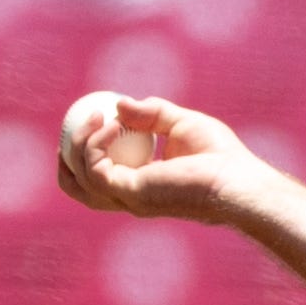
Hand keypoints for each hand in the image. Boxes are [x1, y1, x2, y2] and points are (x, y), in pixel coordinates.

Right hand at [55, 94, 276, 226]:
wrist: (238, 180)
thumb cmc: (222, 157)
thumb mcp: (182, 123)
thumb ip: (152, 114)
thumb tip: (119, 104)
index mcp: (142, 186)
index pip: (101, 178)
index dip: (86, 153)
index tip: (88, 121)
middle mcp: (131, 198)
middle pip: (79, 188)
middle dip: (67, 158)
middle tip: (74, 124)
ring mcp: (128, 199)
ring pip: (79, 181)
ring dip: (77, 145)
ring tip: (95, 116)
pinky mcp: (131, 194)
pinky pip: (94, 170)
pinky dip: (93, 144)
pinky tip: (110, 124)